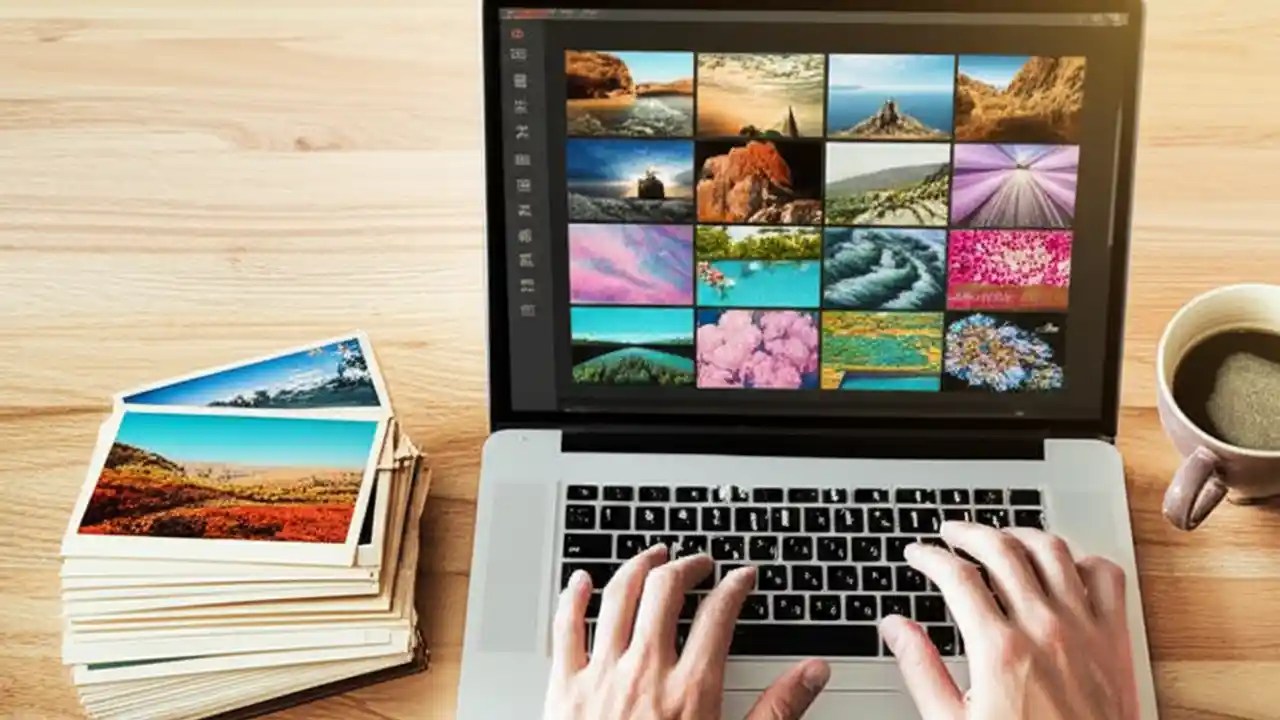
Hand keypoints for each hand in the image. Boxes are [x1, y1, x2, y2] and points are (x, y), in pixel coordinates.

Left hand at [544, 544, 830, 719]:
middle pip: (665, 591)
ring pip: (618, 596)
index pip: (719, 615)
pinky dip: (572, 597)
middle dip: (686, 566)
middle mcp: (645, 673)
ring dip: (637, 567)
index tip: (741, 578)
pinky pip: (565, 628)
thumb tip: (813, 673)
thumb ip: (777, 709)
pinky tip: (581, 580)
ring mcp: (601, 676)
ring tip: (652, 557)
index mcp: (691, 691)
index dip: (735, 586)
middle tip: (699, 563)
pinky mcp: (564, 688)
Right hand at [879, 522, 1139, 719]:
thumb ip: (921, 669)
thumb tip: (895, 628)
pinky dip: (1083, 559)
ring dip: (1021, 534)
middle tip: (951, 533)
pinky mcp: (1116, 640)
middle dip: (969, 532)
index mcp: (1000, 650)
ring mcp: (1085, 630)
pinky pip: (1106, 577)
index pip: (957, 576)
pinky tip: (1064, 564)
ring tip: (1001, 537)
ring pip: (1053, 550)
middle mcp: (1044, 629)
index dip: (930, 556)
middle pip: (1002, 549)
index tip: (919, 553)